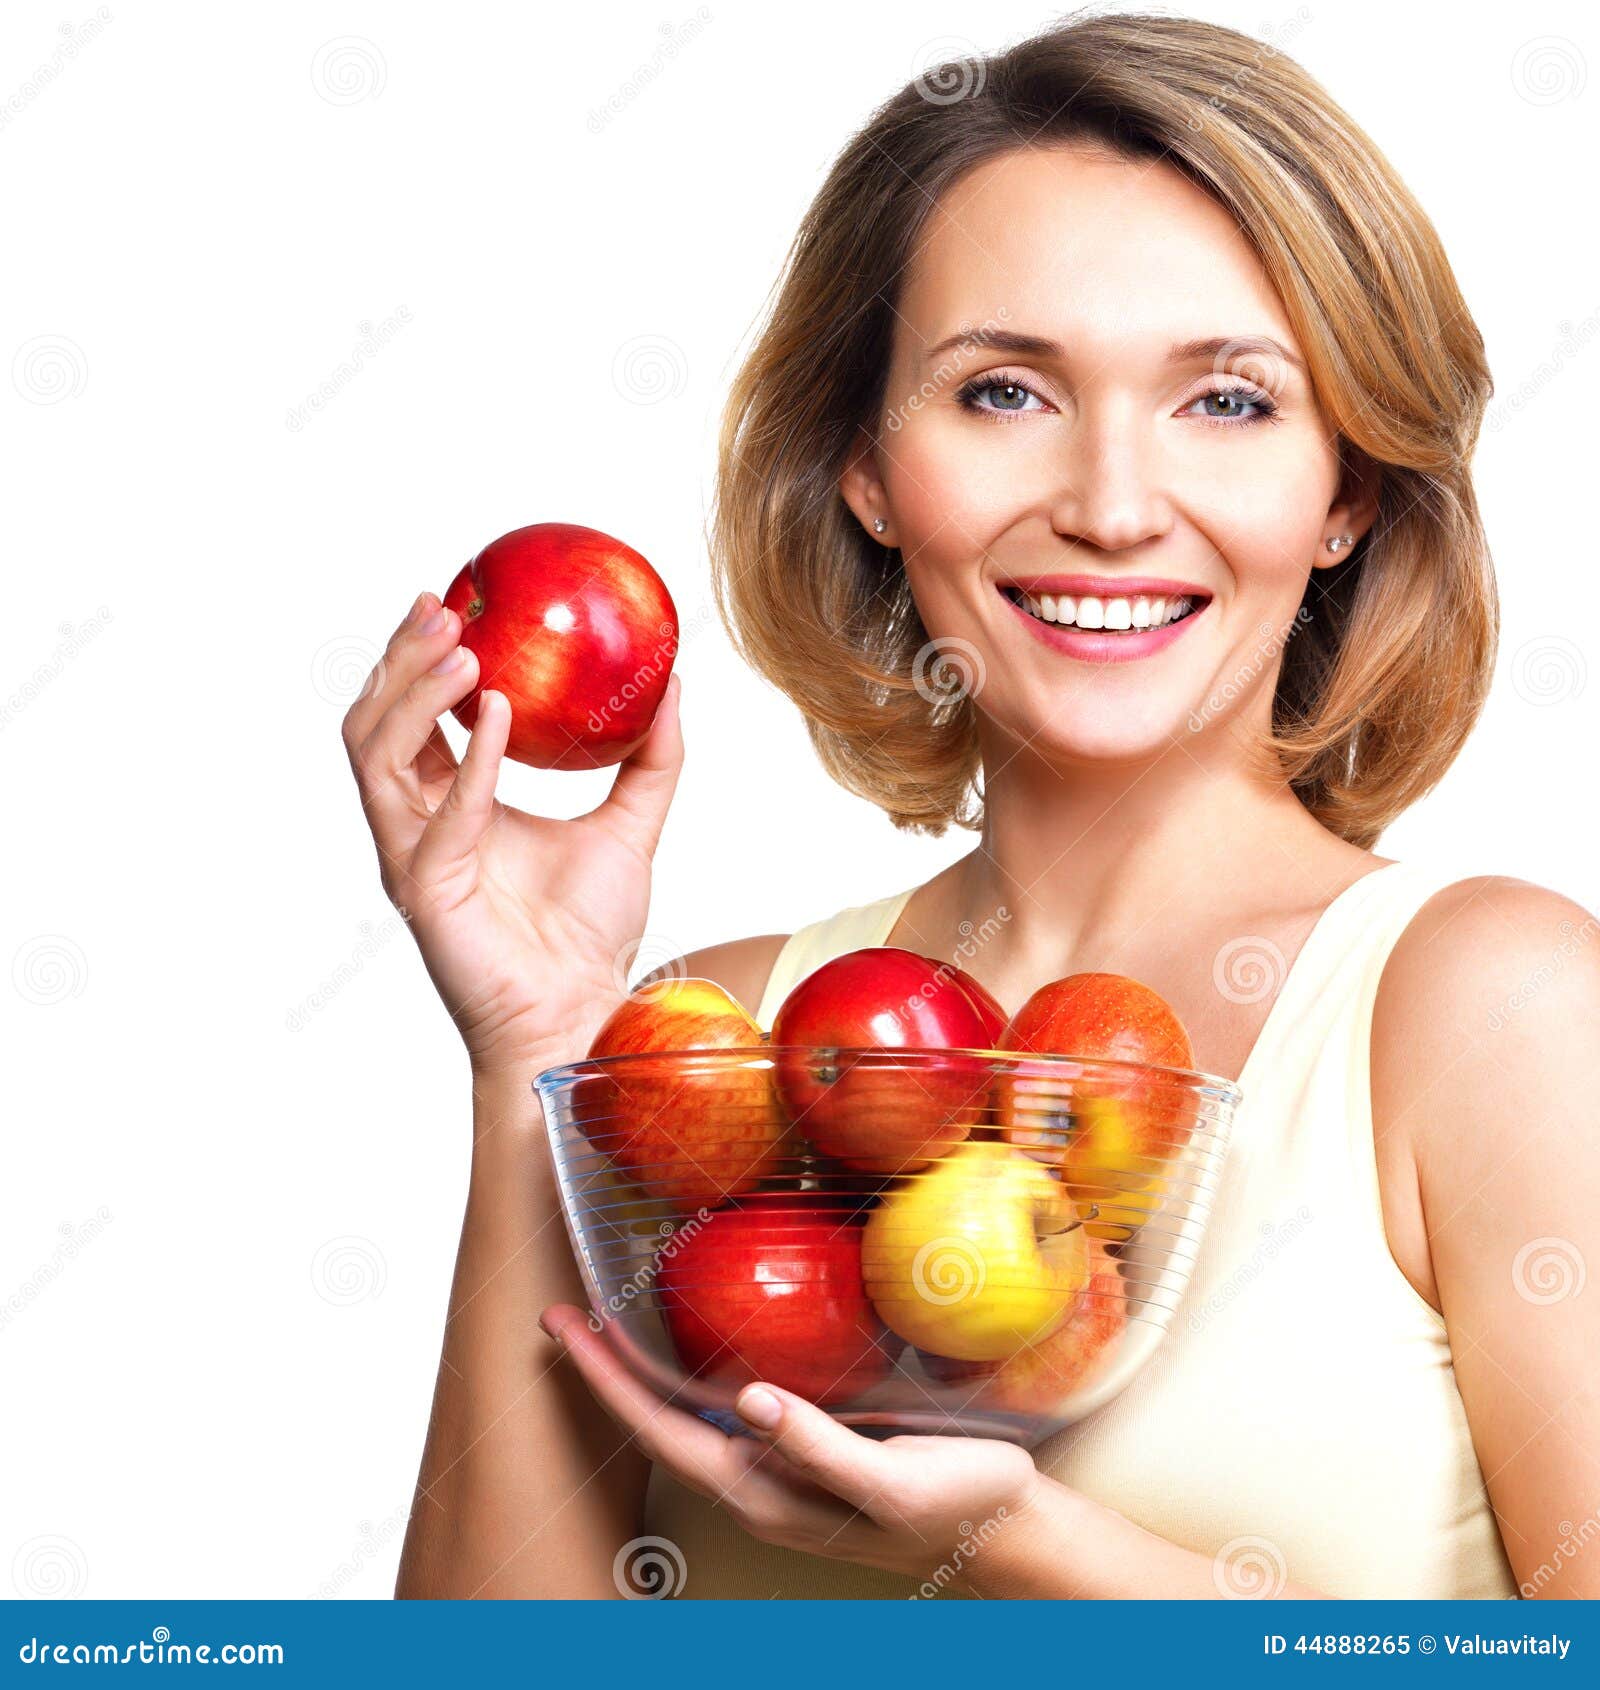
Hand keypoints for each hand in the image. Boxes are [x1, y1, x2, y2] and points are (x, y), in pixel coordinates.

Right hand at [341, 591, 683, 1077]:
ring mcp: (412, 857)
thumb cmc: (590, 934)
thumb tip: (673, 684)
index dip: (419, 660)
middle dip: (399, 660)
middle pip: (374, 724)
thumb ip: (650, 759)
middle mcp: (418, 827)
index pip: (414, 720)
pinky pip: (441, 811)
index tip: (450, 601)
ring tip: (465, 650)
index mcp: (451, 808)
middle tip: (441, 607)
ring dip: (415, 694)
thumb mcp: (630, 826)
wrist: (582, 1013)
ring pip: (377, 755)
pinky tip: (502, 714)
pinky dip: (471, 760)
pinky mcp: (425, 890)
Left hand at [537, 1303, 1043, 1588]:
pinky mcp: (803, 1450)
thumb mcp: (892, 1482)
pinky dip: (689, 1373)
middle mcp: (758, 1485)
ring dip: (640, 1372)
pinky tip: (692, 1343)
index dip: (609, 1381)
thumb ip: (819, 1448)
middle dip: (606, 1372)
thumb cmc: (958, 1504)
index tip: (567, 1329)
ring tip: (606, 1321)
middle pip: (659, 1424)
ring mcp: (778, 1471)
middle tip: (563, 1311)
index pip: (662, 1432)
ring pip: (687, 1417)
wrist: (1006, 1530)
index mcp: (765, 1493)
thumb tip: (751, 1401)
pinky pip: (726, 1409)